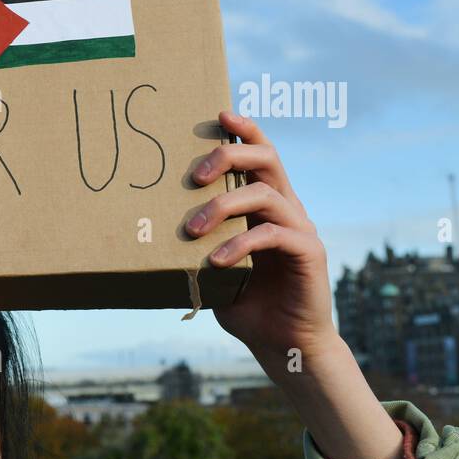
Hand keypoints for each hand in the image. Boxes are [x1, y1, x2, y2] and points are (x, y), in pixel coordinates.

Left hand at [188, 111, 337, 365]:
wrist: (283, 343)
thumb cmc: (245, 303)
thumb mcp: (212, 267)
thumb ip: (197, 243)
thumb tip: (149, 226)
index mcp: (267, 206)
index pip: (262, 154)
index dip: (245, 130)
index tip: (219, 115)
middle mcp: (287, 209)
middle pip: (267, 159)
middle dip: (229, 155)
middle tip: (193, 176)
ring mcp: (301, 229)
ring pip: (265, 194)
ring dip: (223, 206)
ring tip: (192, 230)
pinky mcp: (309, 254)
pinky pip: (274, 235)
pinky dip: (240, 244)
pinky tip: (216, 262)